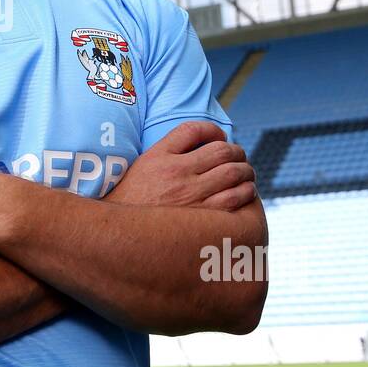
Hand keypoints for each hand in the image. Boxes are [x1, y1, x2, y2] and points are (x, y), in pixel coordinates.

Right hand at [104, 121, 256, 210]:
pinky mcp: (200, 219)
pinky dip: (246, 192)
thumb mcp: (142, 167)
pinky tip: (245, 192)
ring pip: (233, 172)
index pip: (194, 130)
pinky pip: (235, 198)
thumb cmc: (134, 200)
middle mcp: (175, 173)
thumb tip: (201, 141)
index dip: (213, 130)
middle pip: (221, 151)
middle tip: (239, 157)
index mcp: (159, 157)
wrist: (120, 236)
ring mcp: (189, 196)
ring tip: (246, 174)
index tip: (219, 137)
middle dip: (237, 152)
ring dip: (246, 170)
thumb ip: (167, 150)